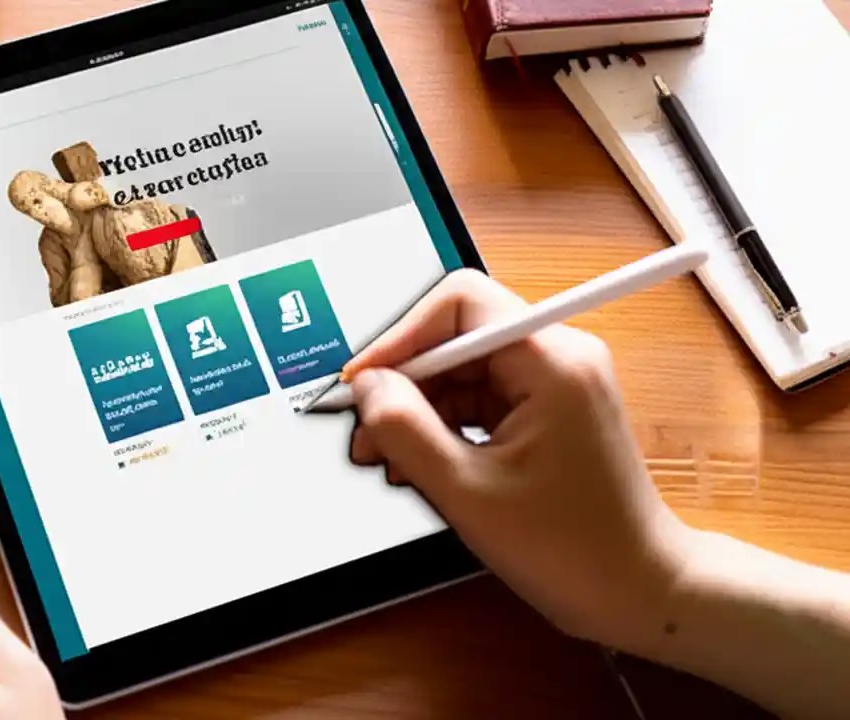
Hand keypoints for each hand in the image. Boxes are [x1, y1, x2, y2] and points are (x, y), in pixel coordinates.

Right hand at [344, 270, 692, 648]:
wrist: (638, 589)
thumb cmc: (572, 549)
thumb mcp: (467, 491)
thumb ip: (405, 429)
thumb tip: (366, 387)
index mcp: (552, 362)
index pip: (459, 304)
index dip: (399, 338)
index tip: (361, 383)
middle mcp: (561, 356)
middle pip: (457, 336)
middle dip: (405, 383)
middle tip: (367, 434)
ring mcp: (559, 381)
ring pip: (464, 369)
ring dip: (421, 410)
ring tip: (393, 460)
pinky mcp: (552, 407)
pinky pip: (482, 396)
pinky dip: (446, 425)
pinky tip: (424, 463)